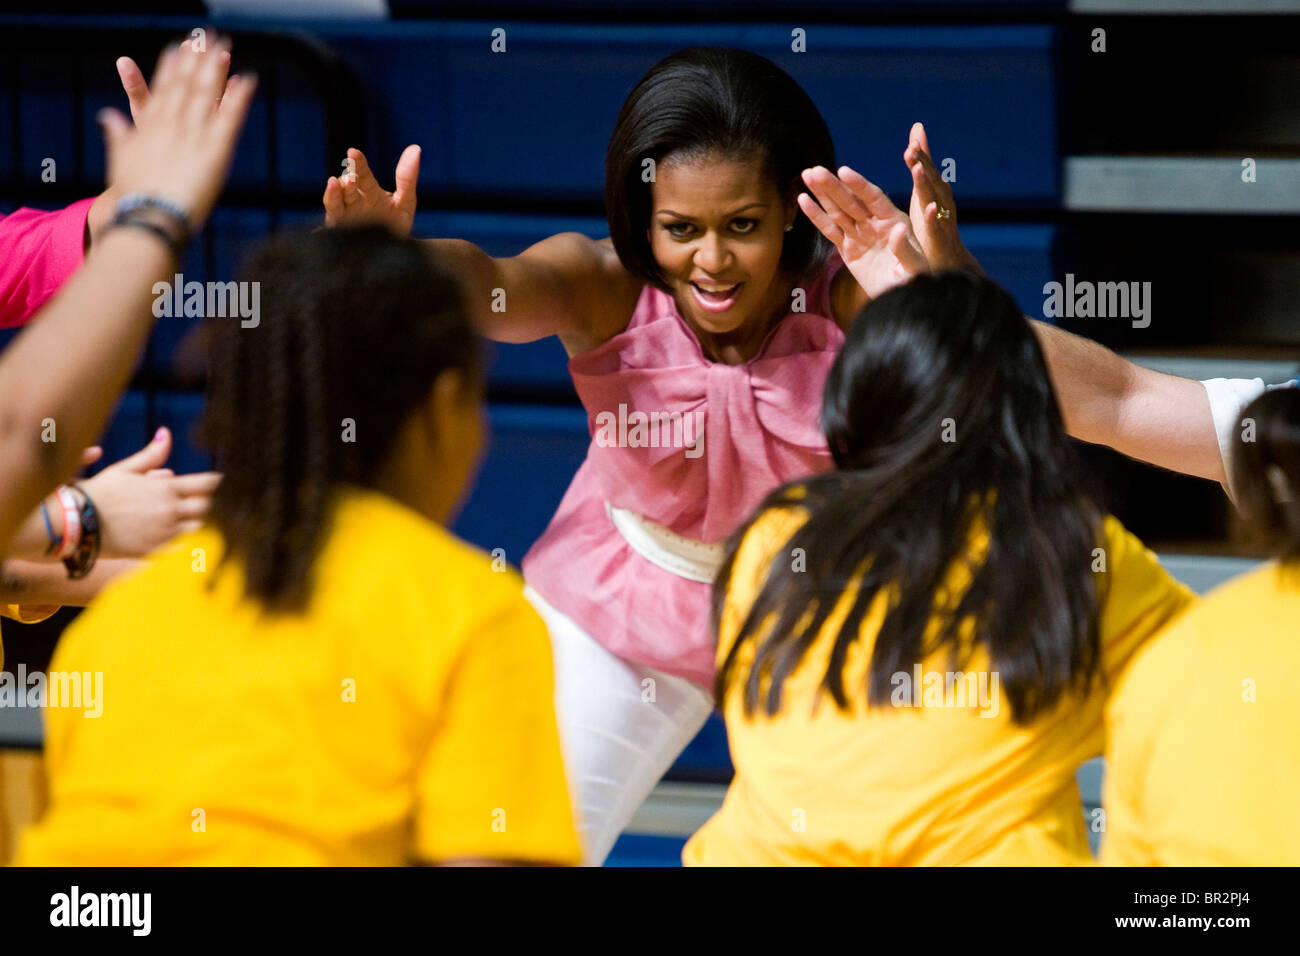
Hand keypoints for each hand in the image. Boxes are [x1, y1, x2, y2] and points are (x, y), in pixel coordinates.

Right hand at [78, 428, 220, 557]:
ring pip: (199, 528)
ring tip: (191, 518)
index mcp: (166, 488)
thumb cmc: (99, 493)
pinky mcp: (157, 552)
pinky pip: (184, 549)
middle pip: (208, 507)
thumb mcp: (124, 469)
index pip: (207, 484)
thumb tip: (167, 432)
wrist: (74, 524)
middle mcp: (170, 511)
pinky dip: (187, 542)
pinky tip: (182, 538)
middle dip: (210, 503)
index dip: (218, 483)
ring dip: (199, 522)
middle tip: (208, 500)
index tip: (223, 481)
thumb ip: (151, 454)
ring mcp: (165, 533)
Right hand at [98, 36, 255, 231]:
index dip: (171, 69)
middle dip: (195, 62)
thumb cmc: (136, 198)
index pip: (161, 92)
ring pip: (207, 97)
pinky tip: (248, 81)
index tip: (176, 49)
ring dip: (216, 71)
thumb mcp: (122, 161)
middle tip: (204, 38)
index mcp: (151, 129)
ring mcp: (194, 137)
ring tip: (224, 49)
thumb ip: (119, 136)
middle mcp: (172, 127)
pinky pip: (230, 119)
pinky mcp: (215, 152)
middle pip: (185, 88)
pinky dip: (239, 98)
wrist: (150, 218)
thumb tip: (108, 116)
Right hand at [322, 145, 420, 234]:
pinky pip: (333, 220)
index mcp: (369, 193)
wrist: (395, 258)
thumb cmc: (397, 228)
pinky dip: (332, 208)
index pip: (363, 175)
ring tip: (338, 182)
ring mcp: (346, 217)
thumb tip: (416, 148)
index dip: (358, 163)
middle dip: (349, 177)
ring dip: (335, 192)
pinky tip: (333, 200)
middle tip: (351, 171)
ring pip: (336, 201)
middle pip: (348, 186)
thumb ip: (407, 177)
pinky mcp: (340, 232)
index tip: (353, 153)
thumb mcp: (405, 202)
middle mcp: (355, 202)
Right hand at [798, 165, 928, 300]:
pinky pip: (830, 231)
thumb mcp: (914, 268)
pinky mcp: (847, 249)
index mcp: (893, 221)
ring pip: (837, 211)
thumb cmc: (913, 283)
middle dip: (833, 186)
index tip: (843, 171)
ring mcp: (859, 235)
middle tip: (814, 170)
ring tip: (807, 175)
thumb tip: (899, 230)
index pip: (873, 198)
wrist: (899, 300)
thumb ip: (905, 249)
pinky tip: (803, 200)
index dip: (858, 185)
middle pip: (850, 201)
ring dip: (822, 194)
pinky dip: (816, 216)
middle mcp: (875, 223)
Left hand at [904, 122, 981, 274]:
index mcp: (935, 193)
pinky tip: (930, 207)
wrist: (948, 261)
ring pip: (935, 201)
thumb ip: (920, 167)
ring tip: (917, 171)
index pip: (928, 172)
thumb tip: (915, 138)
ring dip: (927, 185)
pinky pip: (936, 228)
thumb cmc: (932, 224)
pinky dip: (933, 218)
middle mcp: (942, 204)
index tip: (913, 139)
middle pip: (933, 181)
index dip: (921, 156)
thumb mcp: (923, 195)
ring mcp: (943, 221)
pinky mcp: (939, 241)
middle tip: (913, 148)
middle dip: (924, 164)